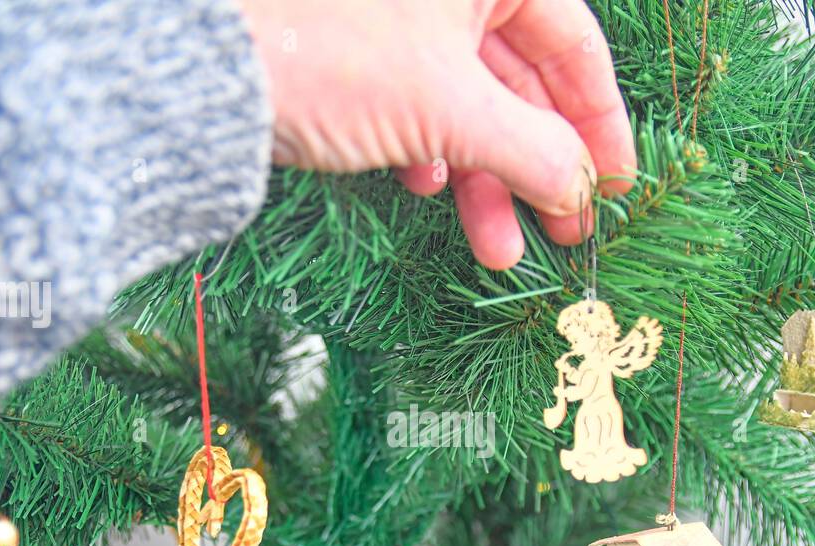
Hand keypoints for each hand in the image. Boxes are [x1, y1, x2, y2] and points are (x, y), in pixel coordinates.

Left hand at [237, 0, 635, 269]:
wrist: (201, 66)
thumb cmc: (330, 59)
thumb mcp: (449, 109)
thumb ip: (533, 150)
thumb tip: (582, 189)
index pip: (574, 42)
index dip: (600, 123)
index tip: (613, 188)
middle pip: (521, 78)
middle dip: (539, 166)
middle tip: (563, 235)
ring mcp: (400, 15)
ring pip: (468, 100)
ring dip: (487, 178)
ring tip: (496, 252)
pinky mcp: (359, 51)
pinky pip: (418, 103)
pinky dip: (432, 151)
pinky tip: (424, 188)